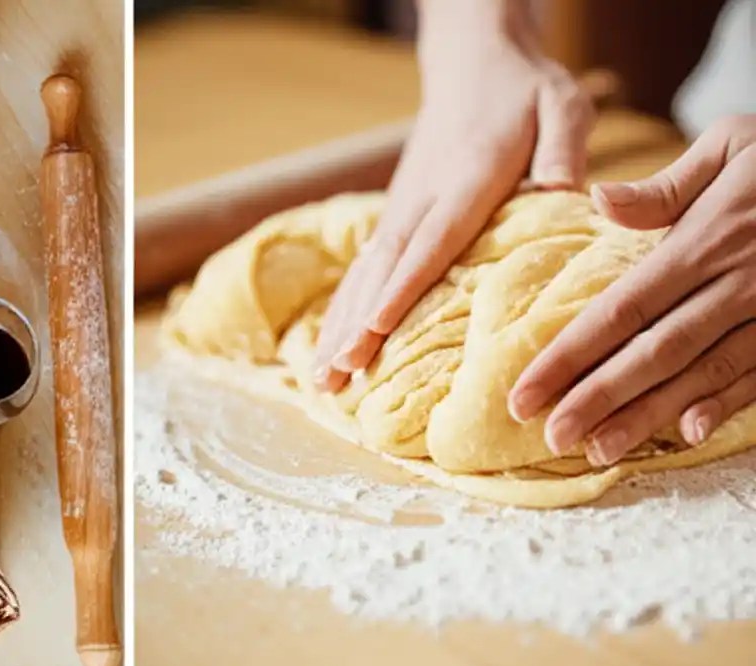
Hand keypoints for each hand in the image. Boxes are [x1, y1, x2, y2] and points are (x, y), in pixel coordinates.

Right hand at [314, 0, 593, 390]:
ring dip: (339, 328)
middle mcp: (421, 199)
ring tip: (323, 379)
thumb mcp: (561, 105)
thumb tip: (560, 194)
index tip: (375, 330)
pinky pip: (363, 271)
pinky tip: (327, 349)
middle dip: (357, 324)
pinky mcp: (395, 217)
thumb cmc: (524, 92)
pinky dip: (341, 311)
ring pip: (364, 275)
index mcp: (465, 179)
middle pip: (384, 269)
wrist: (473, 65)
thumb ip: (563, 148)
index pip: (430, 242)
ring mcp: (401, 208)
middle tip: (339, 373)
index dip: (401, 288)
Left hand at [509, 115, 755, 465]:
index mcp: (705, 241)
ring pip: (702, 373)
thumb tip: (597, 199)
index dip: (570, 355)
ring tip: (599, 449)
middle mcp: (737, 282)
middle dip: (598, 398)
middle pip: (654, 352)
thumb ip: (664, 187)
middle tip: (551, 436)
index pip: (622, 309)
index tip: (525, 390)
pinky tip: (687, 432)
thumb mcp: (732, 144)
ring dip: (649, 414)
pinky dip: (726, 404)